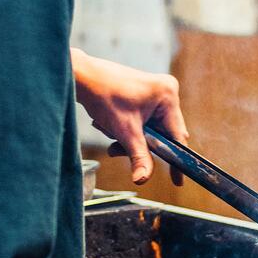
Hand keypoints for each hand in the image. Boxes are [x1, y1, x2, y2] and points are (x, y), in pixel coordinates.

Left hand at [71, 48, 187, 184]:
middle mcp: (166, 92)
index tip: (177, 181)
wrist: (81, 76)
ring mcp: (155, 92)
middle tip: (117, 149)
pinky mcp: (144, 95)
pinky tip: (110, 124)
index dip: (175, 160)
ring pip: (150, 131)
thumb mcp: (125, 131)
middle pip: (162, 134)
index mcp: (168, 95)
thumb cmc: (103, 95)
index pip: (177, 136)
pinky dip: (127, 129)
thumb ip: (138, 157)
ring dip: (130, 138)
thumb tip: (143, 179)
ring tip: (110, 131)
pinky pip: (143, 122)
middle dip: (140, 145)